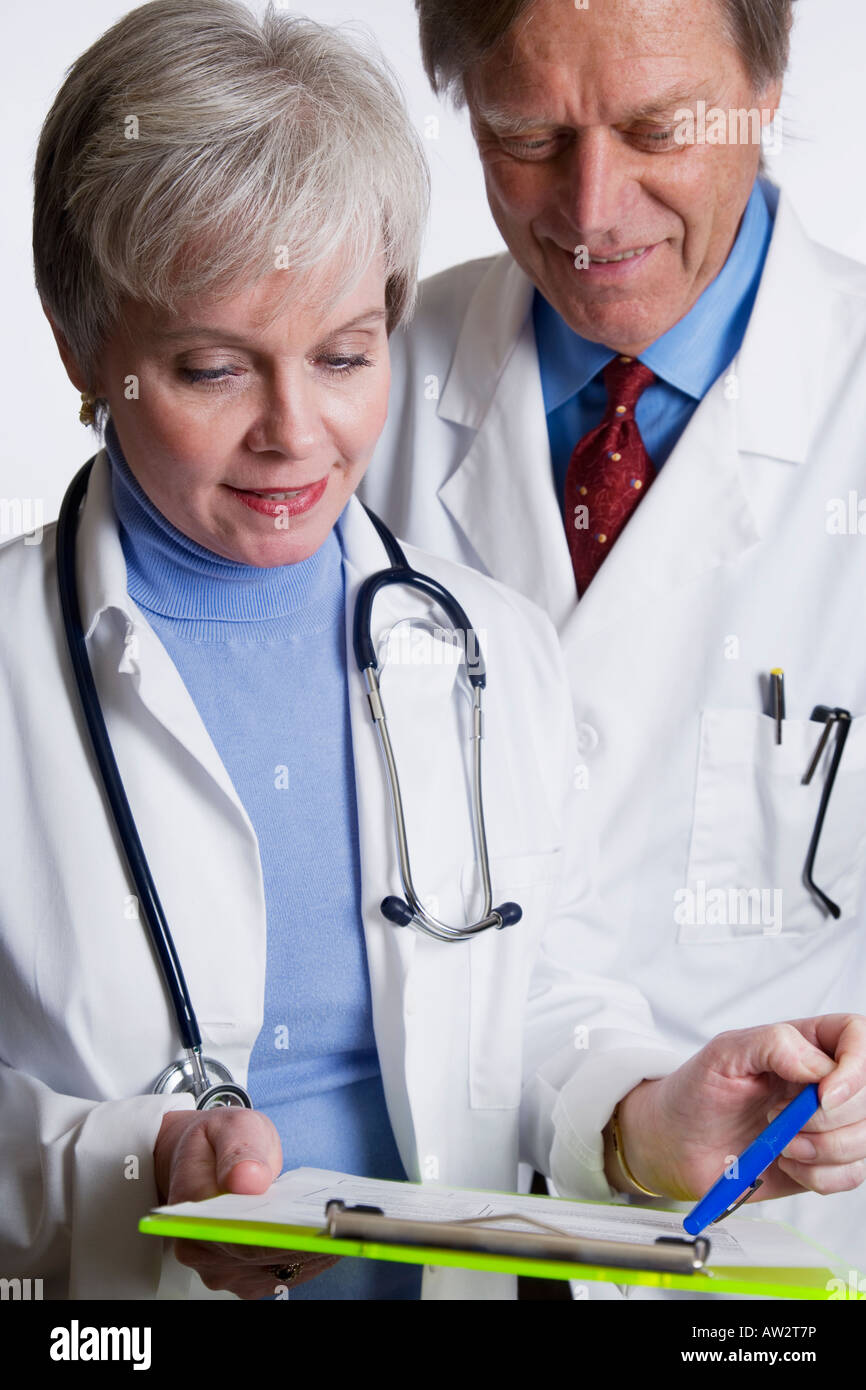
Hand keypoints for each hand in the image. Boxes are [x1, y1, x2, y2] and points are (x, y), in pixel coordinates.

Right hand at [153, 1108, 338, 1297]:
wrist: (205, 1160)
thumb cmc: (220, 1142)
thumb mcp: (231, 1126)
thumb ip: (239, 1150)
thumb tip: (248, 1180)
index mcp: (190, 1207)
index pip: (236, 1234)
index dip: (278, 1234)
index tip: (318, 1225)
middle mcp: (199, 1248)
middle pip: (260, 1257)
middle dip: (303, 1241)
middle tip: (341, 1222)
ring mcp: (220, 1268)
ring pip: (275, 1270)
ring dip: (309, 1252)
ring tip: (338, 1226)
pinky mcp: (242, 1277)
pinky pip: (281, 1275)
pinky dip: (307, 1258)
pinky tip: (327, 1237)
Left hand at [608, 1014, 865, 1206]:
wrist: (678, 1144)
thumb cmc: (697, 1092)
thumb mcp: (724, 1054)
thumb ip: (772, 1044)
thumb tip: (819, 1065)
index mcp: (806, 1043)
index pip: (859, 1038)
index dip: (855, 1068)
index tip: (822, 1094)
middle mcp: (825, 1082)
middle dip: (828, 1119)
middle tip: (778, 1119)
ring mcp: (829, 1123)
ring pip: (864, 1138)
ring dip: (822, 1150)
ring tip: (779, 1144)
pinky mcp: (826, 1161)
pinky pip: (852, 1174)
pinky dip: (819, 1176)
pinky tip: (786, 1164)